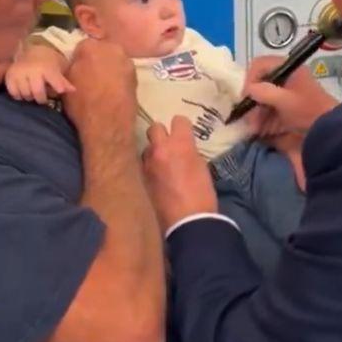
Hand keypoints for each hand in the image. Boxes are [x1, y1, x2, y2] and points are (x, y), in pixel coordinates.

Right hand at [5, 45, 74, 104]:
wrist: (32, 53)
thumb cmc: (48, 65)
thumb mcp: (58, 70)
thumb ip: (63, 81)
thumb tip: (72, 90)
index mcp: (47, 68)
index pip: (53, 77)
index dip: (57, 84)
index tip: (60, 90)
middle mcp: (32, 70)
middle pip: (37, 92)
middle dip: (41, 98)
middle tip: (42, 98)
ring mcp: (19, 73)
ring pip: (25, 94)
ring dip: (30, 97)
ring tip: (33, 93)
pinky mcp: (9, 76)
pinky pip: (13, 93)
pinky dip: (19, 95)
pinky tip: (23, 92)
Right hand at [61, 39, 135, 139]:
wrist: (108, 123)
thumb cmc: (82, 102)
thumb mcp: (66, 81)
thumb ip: (73, 66)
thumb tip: (78, 63)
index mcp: (91, 47)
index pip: (82, 47)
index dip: (78, 59)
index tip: (76, 70)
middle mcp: (112, 48)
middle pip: (101, 50)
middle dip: (96, 59)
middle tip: (90, 76)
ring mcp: (127, 62)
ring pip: (114, 60)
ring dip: (108, 68)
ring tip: (102, 85)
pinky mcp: (136, 76)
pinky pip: (123, 72)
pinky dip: (118, 77)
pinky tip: (112, 90)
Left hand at [142, 116, 216, 233]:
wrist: (187, 221)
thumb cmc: (202, 194)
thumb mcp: (202, 167)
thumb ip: (189, 152)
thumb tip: (182, 148)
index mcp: (181, 144)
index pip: (178, 120)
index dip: (181, 126)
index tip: (183, 133)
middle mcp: (160, 149)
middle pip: (154, 127)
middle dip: (161, 133)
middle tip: (167, 145)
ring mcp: (146, 163)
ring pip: (146, 147)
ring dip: (153, 152)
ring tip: (160, 164)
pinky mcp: (139, 176)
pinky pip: (141, 163)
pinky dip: (147, 166)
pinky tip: (154, 177)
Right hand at [242, 55, 338, 135]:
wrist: (330, 131)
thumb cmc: (309, 111)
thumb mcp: (286, 100)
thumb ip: (264, 92)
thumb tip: (248, 90)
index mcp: (288, 69)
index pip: (259, 65)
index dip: (250, 78)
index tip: (247, 95)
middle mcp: (284, 78)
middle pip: (257, 83)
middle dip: (251, 100)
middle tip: (248, 115)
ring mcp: (284, 93)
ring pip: (259, 99)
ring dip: (254, 112)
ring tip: (254, 127)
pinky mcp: (283, 108)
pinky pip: (265, 110)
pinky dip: (259, 119)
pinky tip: (257, 129)